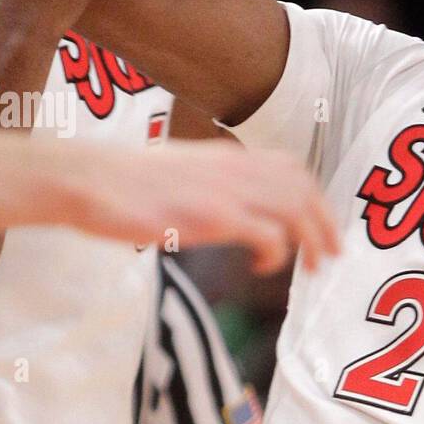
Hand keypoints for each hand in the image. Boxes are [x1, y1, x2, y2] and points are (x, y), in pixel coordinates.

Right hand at [60, 141, 340, 274]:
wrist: (92, 179)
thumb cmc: (128, 180)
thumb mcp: (184, 167)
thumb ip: (214, 178)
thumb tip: (232, 197)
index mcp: (231, 156)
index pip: (293, 168)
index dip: (315, 196)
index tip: (323, 223)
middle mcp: (237, 168)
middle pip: (303, 189)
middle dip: (325, 222)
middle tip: (332, 253)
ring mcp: (227, 192)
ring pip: (295, 208)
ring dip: (311, 240)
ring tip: (312, 267)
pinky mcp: (212, 217)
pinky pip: (266, 233)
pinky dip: (276, 252)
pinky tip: (263, 267)